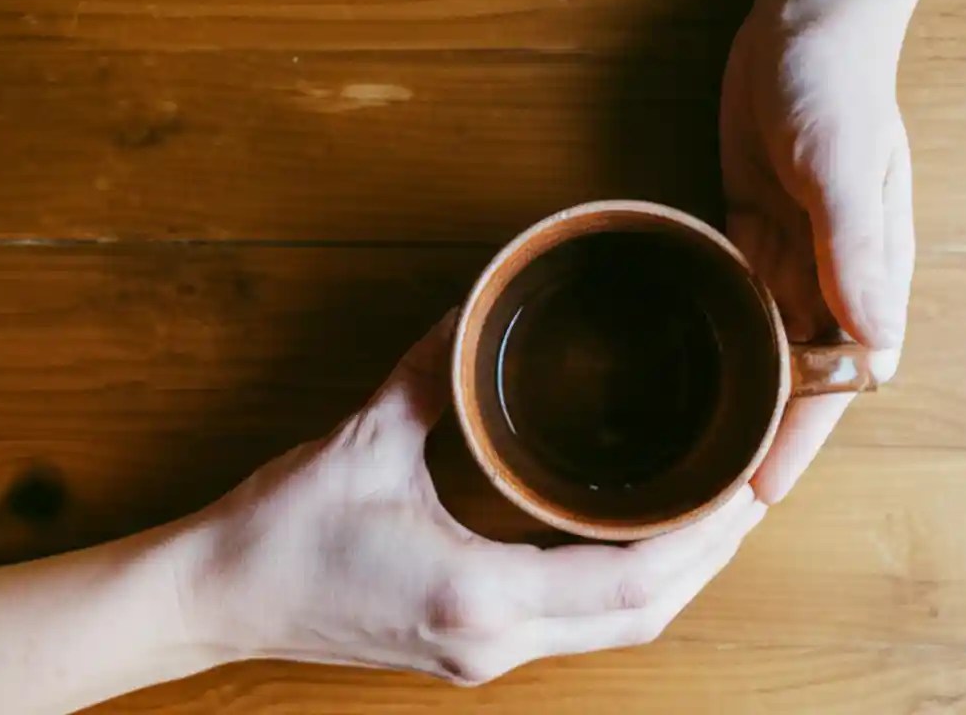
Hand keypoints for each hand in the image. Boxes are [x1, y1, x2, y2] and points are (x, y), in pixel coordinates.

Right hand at [179, 312, 766, 685]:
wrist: (216, 598)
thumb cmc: (279, 530)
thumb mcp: (365, 439)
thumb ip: (434, 371)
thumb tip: (477, 310)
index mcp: (477, 591)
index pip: (627, 581)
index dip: (700, 539)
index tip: (742, 490)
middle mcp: (493, 639)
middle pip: (641, 619)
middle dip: (708, 561)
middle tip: (749, 497)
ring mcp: (484, 656)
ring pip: (616, 633)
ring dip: (673, 580)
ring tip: (712, 519)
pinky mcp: (471, 651)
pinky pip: (576, 629)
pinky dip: (625, 590)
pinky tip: (639, 546)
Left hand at [721, 0, 917, 501]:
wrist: (801, 28)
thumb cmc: (835, 88)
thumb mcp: (842, 166)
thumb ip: (855, 249)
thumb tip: (873, 340)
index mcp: (868, 278)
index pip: (843, 380)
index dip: (806, 437)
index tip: (767, 486)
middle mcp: (832, 282)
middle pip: (801, 381)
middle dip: (767, 437)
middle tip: (714, 495)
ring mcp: (791, 261)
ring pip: (767, 354)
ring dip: (742, 402)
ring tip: (697, 456)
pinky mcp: (752, 238)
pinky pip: (738, 306)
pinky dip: (720, 345)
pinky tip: (689, 375)